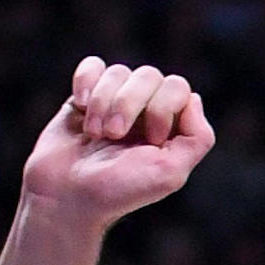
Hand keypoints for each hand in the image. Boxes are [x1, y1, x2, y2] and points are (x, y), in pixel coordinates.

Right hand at [21, 59, 213, 227]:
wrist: (66, 198)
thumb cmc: (118, 191)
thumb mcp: (170, 173)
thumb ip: (198, 138)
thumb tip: (194, 98)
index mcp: (170, 126)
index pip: (177, 88)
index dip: (162, 108)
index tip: (150, 140)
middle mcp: (144, 110)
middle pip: (148, 75)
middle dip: (128, 104)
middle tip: (113, 135)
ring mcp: (113, 102)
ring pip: (119, 72)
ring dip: (103, 102)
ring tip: (94, 134)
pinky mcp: (82, 99)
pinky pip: (93, 66)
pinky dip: (86, 80)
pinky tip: (80, 105)